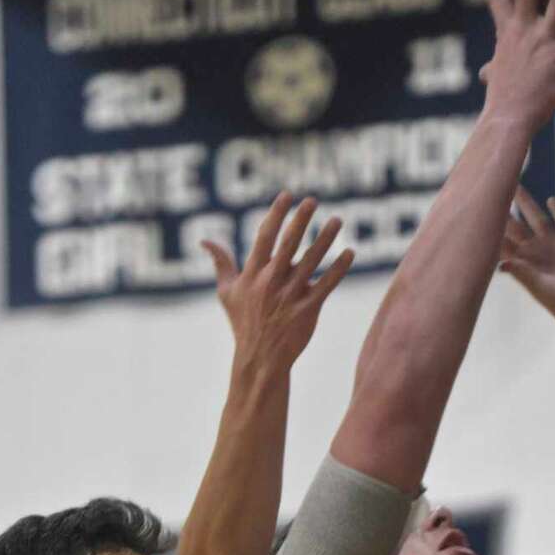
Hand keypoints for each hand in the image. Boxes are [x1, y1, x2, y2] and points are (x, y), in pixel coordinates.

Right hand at [204, 193, 354, 377]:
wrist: (259, 359)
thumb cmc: (243, 323)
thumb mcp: (226, 293)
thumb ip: (220, 263)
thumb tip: (205, 240)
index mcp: (252, 275)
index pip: (264, 238)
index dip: (276, 215)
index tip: (287, 195)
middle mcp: (271, 283)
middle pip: (288, 245)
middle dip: (300, 220)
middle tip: (312, 200)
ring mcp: (290, 296)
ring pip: (311, 262)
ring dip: (325, 239)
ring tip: (337, 220)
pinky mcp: (307, 310)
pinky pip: (326, 285)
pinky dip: (338, 269)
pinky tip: (350, 253)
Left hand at [498, 187, 554, 336]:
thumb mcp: (542, 289)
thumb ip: (524, 273)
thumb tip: (501, 263)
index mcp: (525, 265)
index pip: (502, 242)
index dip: (489, 228)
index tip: (475, 211)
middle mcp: (537, 254)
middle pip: (516, 226)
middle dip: (504, 208)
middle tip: (490, 187)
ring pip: (538, 219)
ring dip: (528, 203)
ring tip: (515, 184)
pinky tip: (550, 199)